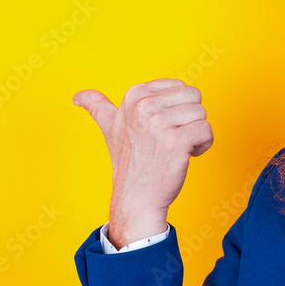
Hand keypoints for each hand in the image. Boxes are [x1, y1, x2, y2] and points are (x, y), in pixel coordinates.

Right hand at [73, 78, 213, 247]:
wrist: (136, 198)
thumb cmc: (129, 164)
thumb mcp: (110, 130)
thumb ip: (98, 107)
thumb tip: (78, 97)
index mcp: (134, 96)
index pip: (180, 87)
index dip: (178, 110)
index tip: (162, 129)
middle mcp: (144, 106)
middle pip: (194, 98)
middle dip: (190, 120)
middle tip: (171, 140)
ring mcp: (159, 123)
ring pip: (202, 114)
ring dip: (196, 134)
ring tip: (177, 149)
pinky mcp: (176, 141)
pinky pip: (207, 130)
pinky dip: (204, 146)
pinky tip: (187, 156)